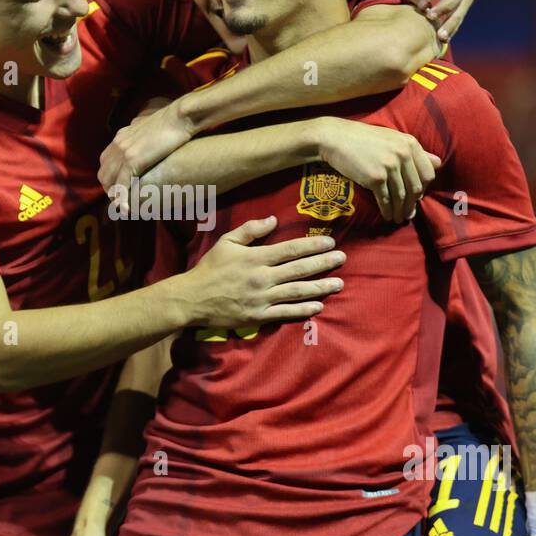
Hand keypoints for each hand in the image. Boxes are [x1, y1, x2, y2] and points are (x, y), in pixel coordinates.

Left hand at [99, 98, 194, 205]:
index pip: (105, 161)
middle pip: (103, 173)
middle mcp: (117, 144)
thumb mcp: (149, 125)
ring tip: (123, 207)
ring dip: (114, 196)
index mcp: (121, 136)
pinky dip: (122, 199)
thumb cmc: (171, 121)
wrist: (178, 117)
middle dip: (110, 189)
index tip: (119, 187)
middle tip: (121, 200)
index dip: (110, 176)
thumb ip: (140, 131)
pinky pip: (122, 184)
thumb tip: (139, 131)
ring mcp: (123, 152)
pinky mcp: (132, 160)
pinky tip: (126, 208)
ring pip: (109, 181)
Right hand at [176, 216, 344, 327]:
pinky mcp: (259, 316)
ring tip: (339, 283)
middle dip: (323, 263)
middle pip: (299, 269)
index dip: (312, 246)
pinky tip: (319, 306)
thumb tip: (274, 219)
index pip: (291, 250)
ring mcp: (262, 298)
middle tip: (342, 259)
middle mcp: (263, 277)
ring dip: (320, 287)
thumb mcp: (226, 242)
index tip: (330, 243)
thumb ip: (250, 230)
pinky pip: (286, 312)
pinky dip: (304, 310)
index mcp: (256, 258)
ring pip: (297, 292)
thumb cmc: (209, 269)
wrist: (192, 299)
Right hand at [316, 117, 441, 221]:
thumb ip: (415, 151)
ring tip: (398, 218)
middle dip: (412, 204)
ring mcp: (389, 166)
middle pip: (415, 188)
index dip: (423, 189)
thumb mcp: (393, 139)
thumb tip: (439, 163)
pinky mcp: (375, 178)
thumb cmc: (363, 139)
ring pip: (401, 196)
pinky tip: (387, 216)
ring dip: (400, 211)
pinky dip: (387, 210)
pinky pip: (385, 199)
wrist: (336, 138)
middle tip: (407, 214)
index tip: (416, 197)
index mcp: (410, 144)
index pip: (428, 173)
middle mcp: (403, 154)